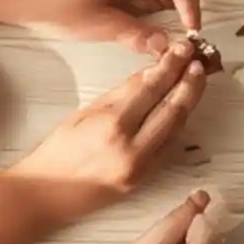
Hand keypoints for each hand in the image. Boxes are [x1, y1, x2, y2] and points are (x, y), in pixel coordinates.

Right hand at [9, 41, 205, 220]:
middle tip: (197, 61)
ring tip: (196, 80)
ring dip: (190, 102)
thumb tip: (150, 74)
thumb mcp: (84, 113)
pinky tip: (184, 108)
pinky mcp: (145, 178)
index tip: (180, 50)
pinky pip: (170, 146)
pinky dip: (179, 124)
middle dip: (189, 81)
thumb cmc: (58, 151)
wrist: (46, 193)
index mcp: (112, 125)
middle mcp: (131, 146)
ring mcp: (142, 166)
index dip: (170, 66)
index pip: (151, 88)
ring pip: (177, 127)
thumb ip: (121, 94)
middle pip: (172, 108)